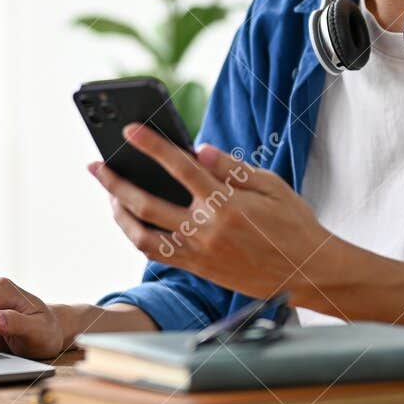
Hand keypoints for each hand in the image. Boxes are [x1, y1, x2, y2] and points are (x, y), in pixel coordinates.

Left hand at [88, 124, 331, 300]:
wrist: (308, 273)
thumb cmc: (293, 225)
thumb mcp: (272, 185)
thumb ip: (232, 168)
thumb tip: (200, 150)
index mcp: (225, 204)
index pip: (179, 167)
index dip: (151, 146)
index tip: (129, 131)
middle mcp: (206, 230)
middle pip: (146, 204)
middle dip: (115, 183)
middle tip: (95, 166)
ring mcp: (198, 253)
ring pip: (143, 236)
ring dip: (120, 214)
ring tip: (109, 195)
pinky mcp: (198, 269)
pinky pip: (158, 254)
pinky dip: (139, 236)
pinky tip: (132, 221)